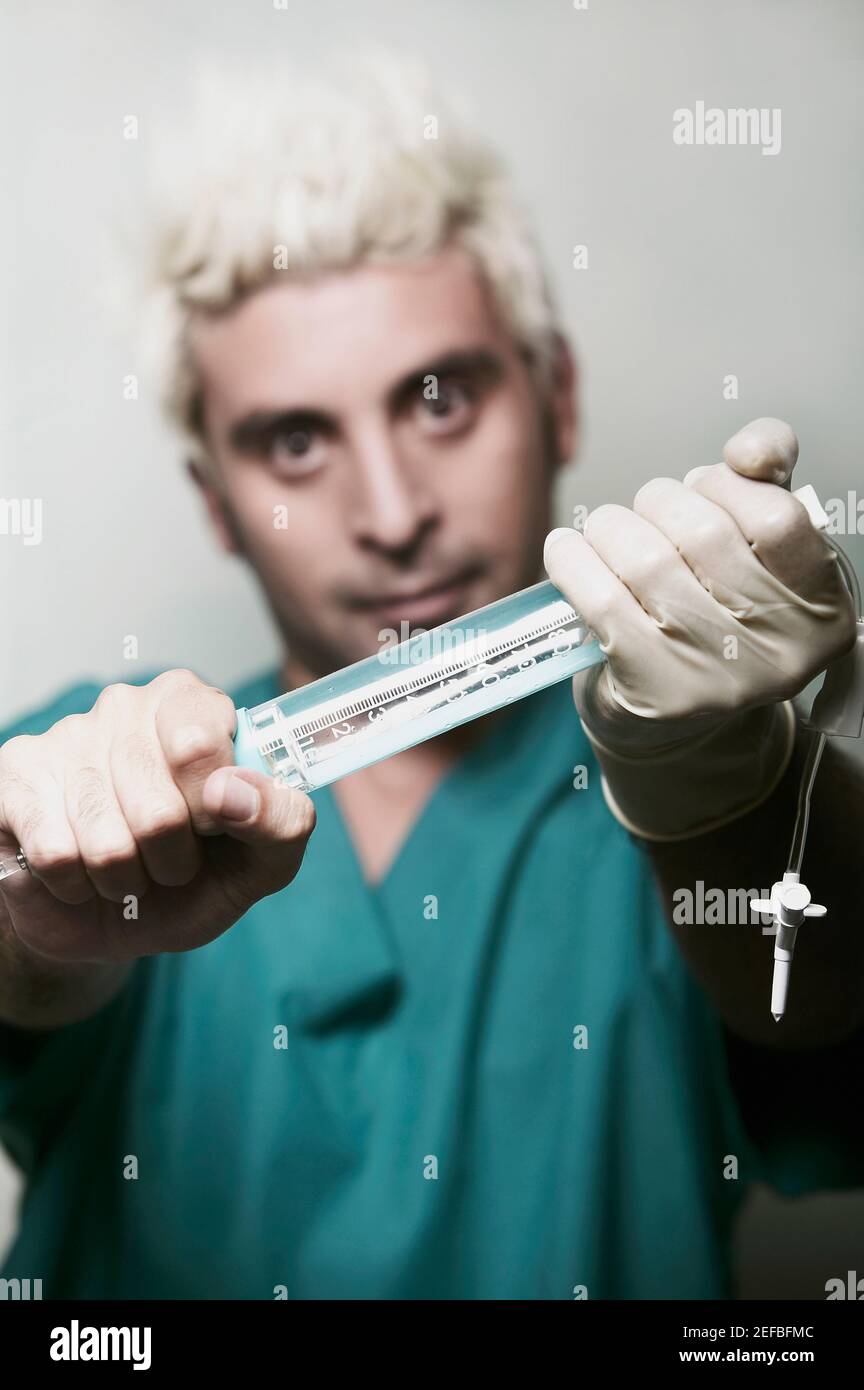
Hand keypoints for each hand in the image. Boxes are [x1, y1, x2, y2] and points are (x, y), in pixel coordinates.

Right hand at [0, 670, 314, 963]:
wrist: (112, 922)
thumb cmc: (192, 879)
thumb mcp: (261, 862)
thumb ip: (281, 823)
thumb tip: (234, 792)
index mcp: (193, 705)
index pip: (201, 744)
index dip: (214, 810)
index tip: (212, 828)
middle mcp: (126, 706)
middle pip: (159, 809)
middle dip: (173, 861)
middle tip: (169, 861)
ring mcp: (64, 739)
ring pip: (107, 841)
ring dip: (126, 881)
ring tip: (126, 870)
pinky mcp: (14, 779)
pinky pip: (55, 853)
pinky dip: (77, 886)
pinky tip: (80, 873)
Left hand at [544, 418, 856, 754]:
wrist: (670, 721)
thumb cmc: (710, 617)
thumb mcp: (753, 548)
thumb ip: (764, 481)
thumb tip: (751, 450)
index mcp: (821, 609)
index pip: (778, 516)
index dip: (728, 484)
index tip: (703, 487)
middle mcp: (781, 651)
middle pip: (705, 532)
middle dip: (660, 502)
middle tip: (646, 514)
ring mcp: (720, 679)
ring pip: (647, 561)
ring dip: (612, 528)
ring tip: (606, 532)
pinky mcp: (656, 693)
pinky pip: (602, 601)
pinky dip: (573, 563)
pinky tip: (566, 551)